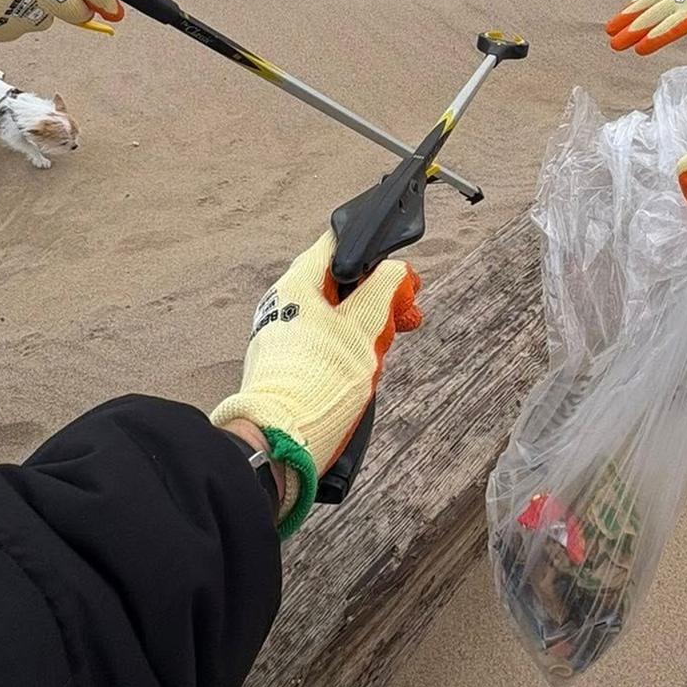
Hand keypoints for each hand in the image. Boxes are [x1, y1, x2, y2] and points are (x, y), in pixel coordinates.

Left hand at [209, 232, 422, 535]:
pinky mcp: (288, 365)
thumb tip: (395, 270)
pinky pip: (326, 347)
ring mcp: (285, 336)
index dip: (374, 254)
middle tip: (405, 316)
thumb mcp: (364, 326)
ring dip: (369, 330)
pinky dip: (350, 352)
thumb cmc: (318, 381)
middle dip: (379, 300)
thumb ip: (384, 289)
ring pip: (337, 320)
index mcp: (297, 284)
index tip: (398, 273)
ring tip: (386, 349)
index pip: (337, 246)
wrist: (281, 441)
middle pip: (341, 286)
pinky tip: (366, 370)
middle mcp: (286, 305)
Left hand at [606, 0, 686, 54]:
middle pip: (652, 4)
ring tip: (615, 44)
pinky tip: (641, 48)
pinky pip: (674, 26)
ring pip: (656, 16)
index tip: (624, 13)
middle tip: (609, 31)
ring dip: (635, 31)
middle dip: (631, 19)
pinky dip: (656, 37)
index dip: (640, 4)